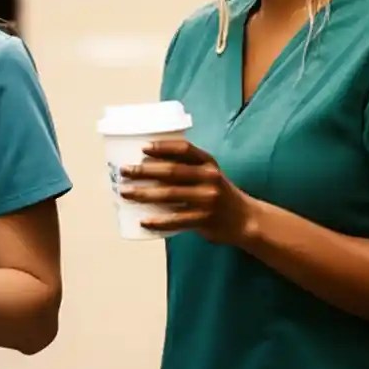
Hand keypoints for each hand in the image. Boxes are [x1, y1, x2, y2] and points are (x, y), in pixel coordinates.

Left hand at [120, 140, 257, 245]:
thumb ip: (186, 167)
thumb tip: (144, 163)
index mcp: (208, 163)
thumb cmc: (217, 193)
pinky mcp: (205, 219)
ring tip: (124, 193)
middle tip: (123, 171)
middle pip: (171, 172)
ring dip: (143, 194)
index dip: (162, 147)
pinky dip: (158, 221)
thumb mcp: (208, 174)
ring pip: (169, 195)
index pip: (184, 149)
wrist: (245, 220)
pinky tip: (142, 220)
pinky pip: (177, 220)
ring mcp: (207, 199)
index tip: (142, 148)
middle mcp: (209, 178)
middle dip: (143, 171)